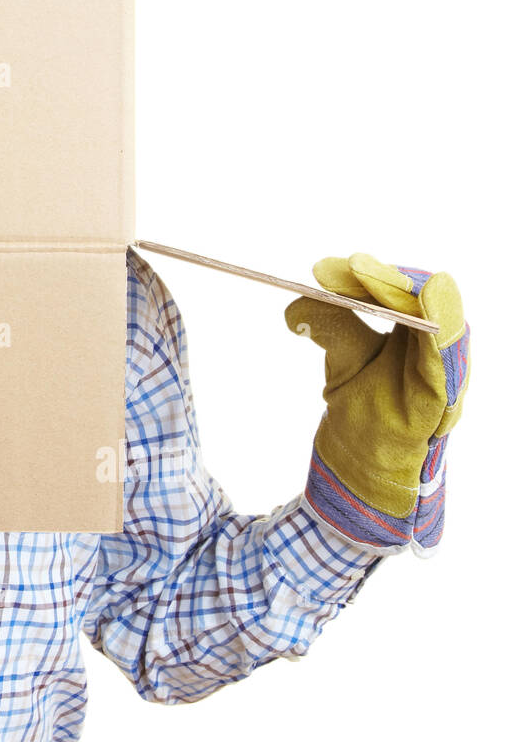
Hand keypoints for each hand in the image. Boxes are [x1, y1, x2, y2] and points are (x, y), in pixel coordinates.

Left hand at [284, 254, 468, 551]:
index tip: (326, 268)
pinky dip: (437, 330)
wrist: (366, 475)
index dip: (370, 274)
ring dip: (406, 293)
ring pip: (439, 324)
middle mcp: (438, 353)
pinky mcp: (439, 405)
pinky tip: (426, 299)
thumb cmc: (368, 415)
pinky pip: (443, 364)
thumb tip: (297, 302)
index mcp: (418, 335)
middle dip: (385, 278)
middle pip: (425, 300)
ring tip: (366, 272)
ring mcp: (444, 378)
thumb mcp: (345, 362)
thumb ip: (333, 326)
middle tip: (344, 266)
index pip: (404, 291)